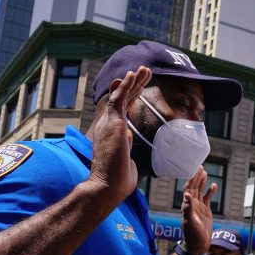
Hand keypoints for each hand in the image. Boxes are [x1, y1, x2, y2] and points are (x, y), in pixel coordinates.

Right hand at [87, 67, 151, 203]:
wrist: (108, 185)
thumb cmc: (118, 180)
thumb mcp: (127, 159)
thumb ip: (128, 148)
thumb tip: (131, 144)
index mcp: (113, 132)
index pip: (123, 109)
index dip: (132, 96)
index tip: (140, 86)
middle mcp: (109, 124)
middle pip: (124, 99)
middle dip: (135, 84)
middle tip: (145, 72)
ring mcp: (110, 122)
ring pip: (122, 95)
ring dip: (134, 81)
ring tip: (145, 69)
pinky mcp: (113, 122)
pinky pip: (119, 98)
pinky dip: (126, 85)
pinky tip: (134, 74)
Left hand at [180, 167, 215, 254]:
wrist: (198, 244)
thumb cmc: (192, 234)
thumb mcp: (190, 221)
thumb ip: (188, 208)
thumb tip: (186, 194)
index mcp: (187, 205)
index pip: (189, 188)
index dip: (191, 179)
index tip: (194, 170)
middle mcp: (192, 204)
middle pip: (194, 187)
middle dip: (196, 177)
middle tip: (200, 166)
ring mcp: (199, 207)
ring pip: (200, 191)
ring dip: (202, 182)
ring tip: (204, 172)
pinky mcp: (205, 211)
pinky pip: (207, 199)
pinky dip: (210, 192)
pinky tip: (214, 185)